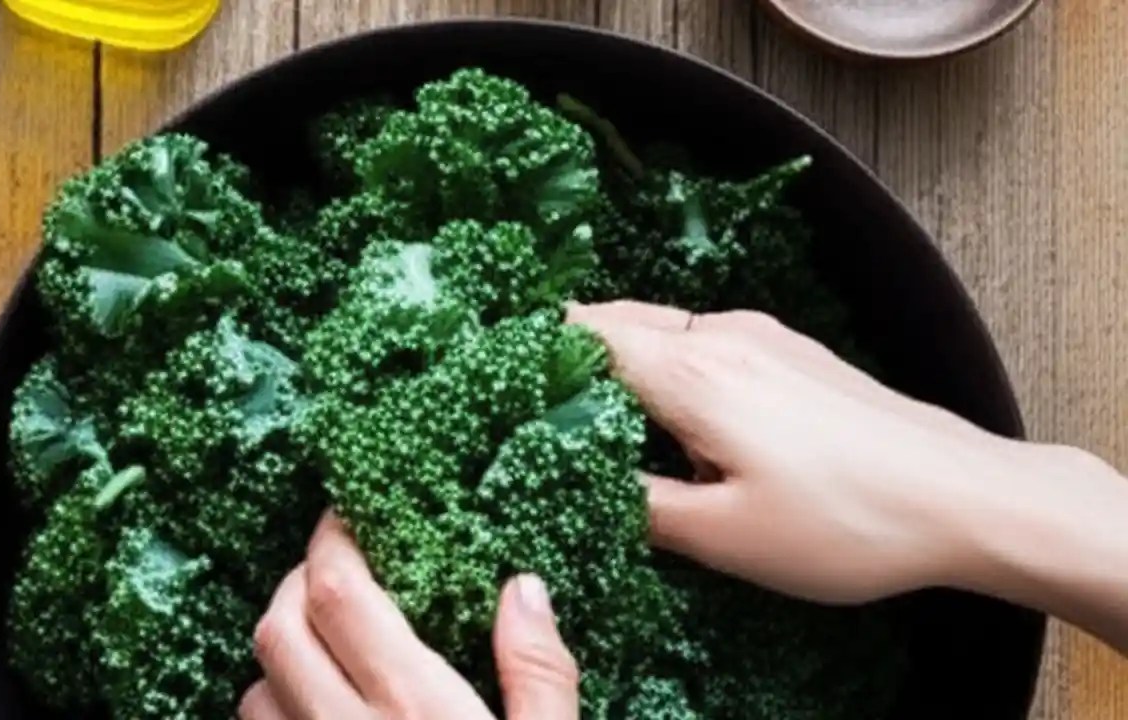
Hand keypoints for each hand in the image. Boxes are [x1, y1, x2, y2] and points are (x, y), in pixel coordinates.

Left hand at [240, 514, 579, 719]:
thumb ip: (538, 670)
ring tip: (324, 635)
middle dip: (296, 583)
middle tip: (337, 566)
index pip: (338, 593)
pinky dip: (274, 703)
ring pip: (255, 690)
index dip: (331, 540)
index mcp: (411, 705)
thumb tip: (523, 586)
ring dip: (281, 649)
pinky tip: (316, 702)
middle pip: (277, 630)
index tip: (350, 512)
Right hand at [568, 301, 1042, 603]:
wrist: (964, 495)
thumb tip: (578, 483)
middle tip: (529, 394)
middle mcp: (721, 336)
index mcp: (692, 371)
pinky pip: (704, 343)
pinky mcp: (792, 354)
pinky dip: (667, 365)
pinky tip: (673, 416)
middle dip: (566, 349)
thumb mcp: (723, 536)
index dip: (531, 345)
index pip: (582, 332)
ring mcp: (762, 339)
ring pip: (661, 331)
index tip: (494, 366)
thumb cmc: (848, 520)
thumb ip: (638, 506)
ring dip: (619, 359)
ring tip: (593, 412)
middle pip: (616, 320)